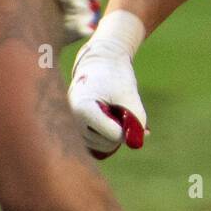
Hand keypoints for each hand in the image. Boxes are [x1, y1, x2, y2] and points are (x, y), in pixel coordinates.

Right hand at [68, 34, 148, 157]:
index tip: (130, 110)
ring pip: (103, 147)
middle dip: (121, 130)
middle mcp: (73, 122)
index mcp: (82, 110)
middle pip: (107, 143)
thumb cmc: (114, 75)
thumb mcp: (128, 92)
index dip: (128, 127)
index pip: (113, 134)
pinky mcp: (78, 131)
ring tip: (115, 110)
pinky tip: (115, 120)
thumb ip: (136, 116)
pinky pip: (98, 145)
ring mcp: (73, 128)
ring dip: (116, 133)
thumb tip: (137, 143)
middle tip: (122, 107)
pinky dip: (110, 137)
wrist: (99, 63)